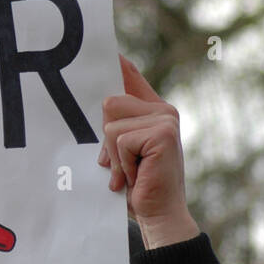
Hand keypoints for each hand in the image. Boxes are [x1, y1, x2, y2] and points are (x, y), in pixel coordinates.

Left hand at [98, 55, 199, 248]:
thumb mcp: (121, 153)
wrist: (160, 217)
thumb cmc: (138, 188)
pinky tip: (136, 176)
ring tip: (128, 172)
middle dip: (105, 139)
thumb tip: (97, 107)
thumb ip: (114, 129)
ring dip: (112, 155)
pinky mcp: (163, 133)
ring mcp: (165, 119)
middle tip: (119, 164)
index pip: (131, 77)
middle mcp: (162, 110)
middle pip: (109, 103)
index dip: (118, 63)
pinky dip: (121, 164)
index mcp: (152, 111)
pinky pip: (120, 140)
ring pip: (110, 124)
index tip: (106, 46)